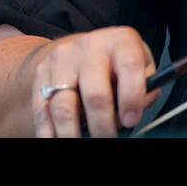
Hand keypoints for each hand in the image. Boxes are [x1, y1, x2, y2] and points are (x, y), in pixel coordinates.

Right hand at [29, 26, 160, 137]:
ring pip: (64, 107)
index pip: (129, 66)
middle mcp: (90, 47)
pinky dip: (49, 133)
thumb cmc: (117, 62)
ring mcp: (62, 62)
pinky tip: (58, 140)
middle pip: (94, 93)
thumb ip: (145, 86)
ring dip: (73, 134)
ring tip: (83, 144)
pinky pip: (41, 112)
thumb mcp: (140, 63)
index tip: (131, 120)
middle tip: (108, 139)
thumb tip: (135, 112)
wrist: (80, 49)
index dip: (132, 97)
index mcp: (120, 42)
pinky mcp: (41, 76)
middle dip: (102, 125)